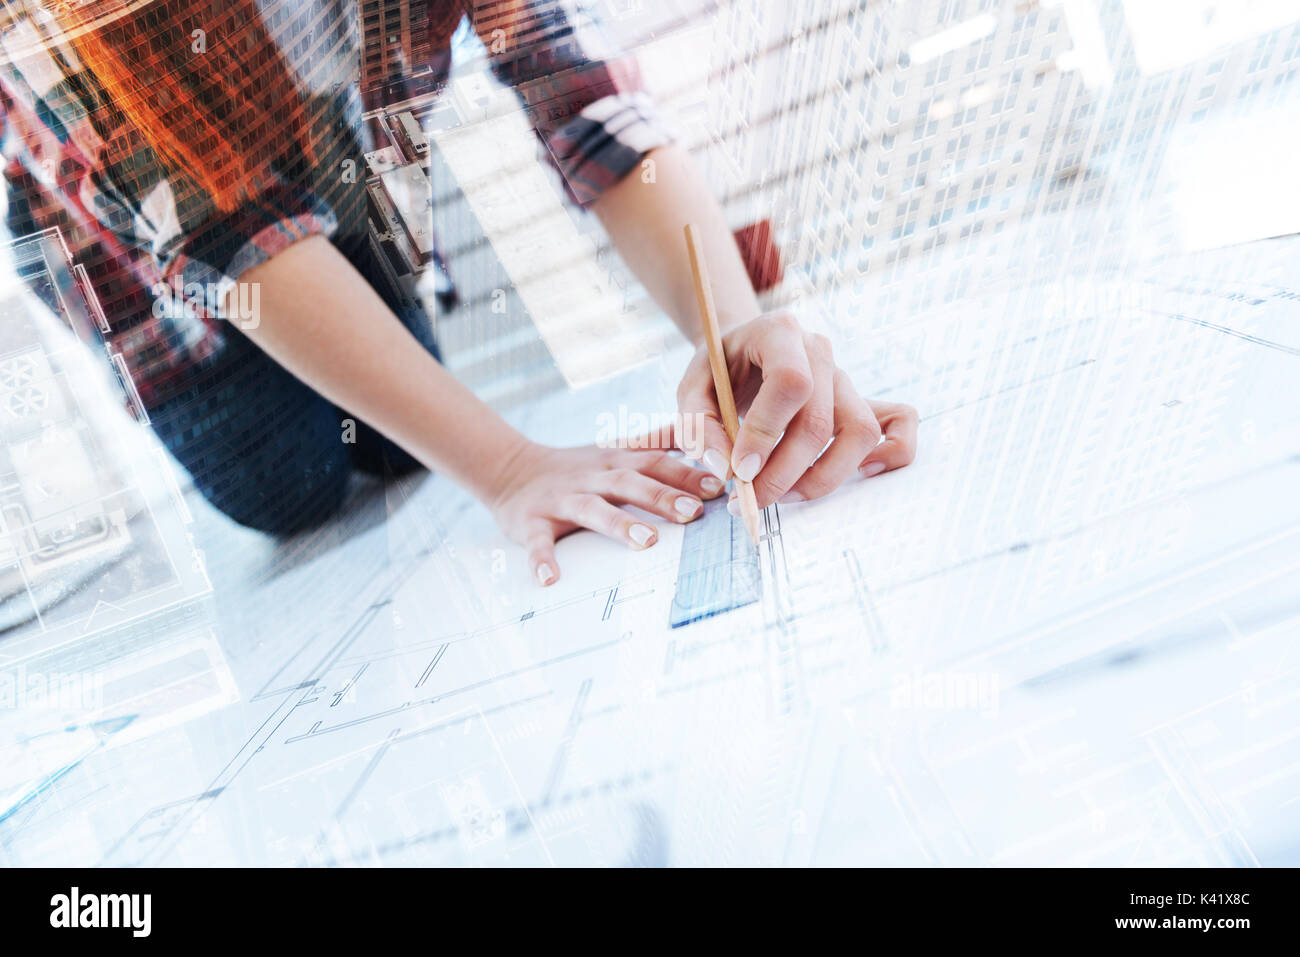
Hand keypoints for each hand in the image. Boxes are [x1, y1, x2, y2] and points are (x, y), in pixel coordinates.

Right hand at [487, 433, 724, 586]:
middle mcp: (591, 477)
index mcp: (615, 462)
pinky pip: (537, 543)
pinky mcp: (532, 522)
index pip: (655, 461)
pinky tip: (551, 579)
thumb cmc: (576, 468)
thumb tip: (709, 443)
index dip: (685, 473)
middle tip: (693, 513)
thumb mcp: (616, 451)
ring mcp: (561, 499)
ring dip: (619, 524)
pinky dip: (542, 560)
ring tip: (646, 542)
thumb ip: (658, 446)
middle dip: (662, 497)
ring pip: (592, 509)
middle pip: (630, 483)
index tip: (717, 487)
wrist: (511, 470)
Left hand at [676, 312, 918, 507]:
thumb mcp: (691, 387)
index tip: (739, 470)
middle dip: (783, 473)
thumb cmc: (719, 369)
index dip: (766, 433)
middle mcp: (820, 352)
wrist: (743, 350)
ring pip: (859, 432)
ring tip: (783, 495)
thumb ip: (697, 424)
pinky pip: (899, 423)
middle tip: (748, 499)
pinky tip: (857, 475)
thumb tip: (723, 467)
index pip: (790, 383)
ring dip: (822, 477)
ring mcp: (846, 376)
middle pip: (819, 421)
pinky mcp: (861, 400)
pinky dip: (892, 453)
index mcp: (779, 332)